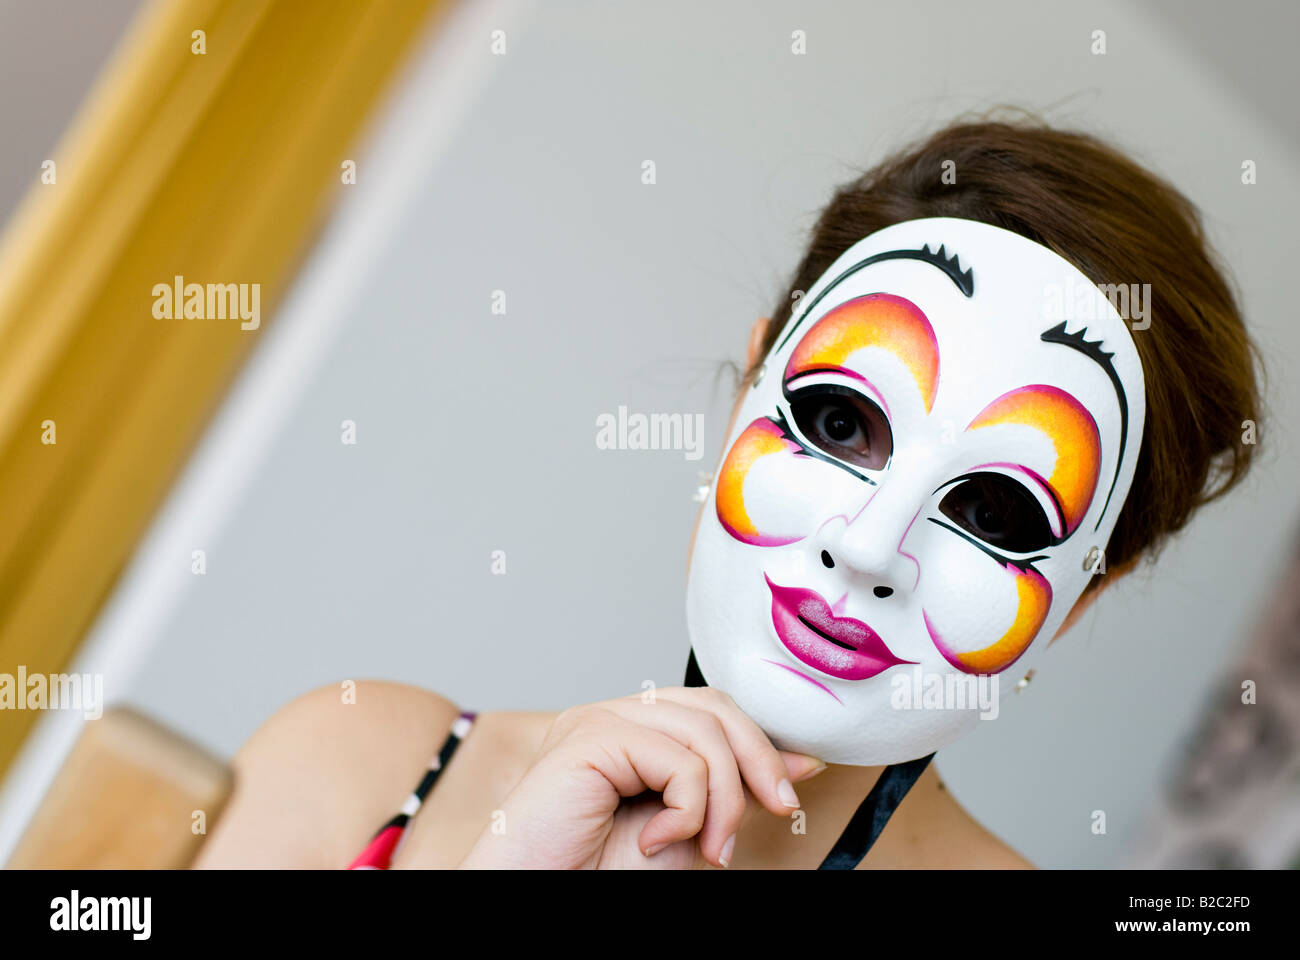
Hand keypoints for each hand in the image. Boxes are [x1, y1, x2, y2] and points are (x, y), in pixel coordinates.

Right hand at [457, 686, 824, 868]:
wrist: (539, 894)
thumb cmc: (594, 871)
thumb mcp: (685, 829)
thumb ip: (727, 792)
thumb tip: (797, 764)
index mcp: (632, 731)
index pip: (711, 709)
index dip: (761, 740)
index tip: (801, 775)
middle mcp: (613, 716)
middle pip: (714, 706)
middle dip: (758, 759)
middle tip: (778, 811)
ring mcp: (599, 720)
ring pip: (703, 731)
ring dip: (725, 798)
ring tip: (712, 849)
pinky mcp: (590, 736)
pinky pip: (677, 758)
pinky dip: (687, 809)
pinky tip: (657, 842)